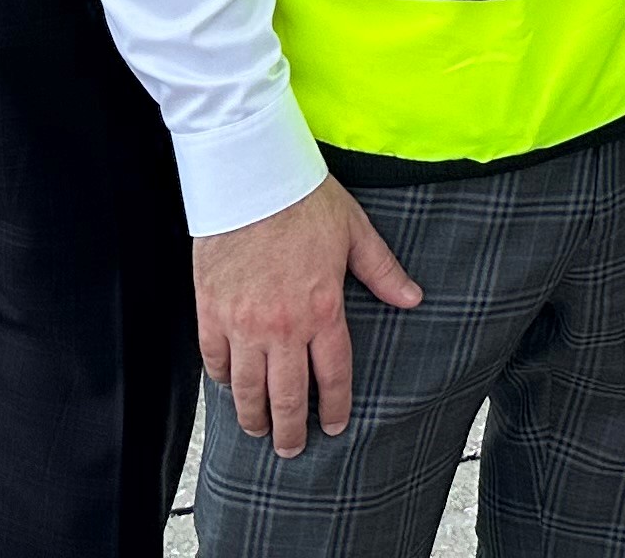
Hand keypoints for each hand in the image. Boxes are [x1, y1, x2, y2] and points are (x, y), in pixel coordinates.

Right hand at [195, 176, 423, 456]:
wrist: (250, 174)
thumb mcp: (355, 232)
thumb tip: (413, 298)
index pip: (331, 377)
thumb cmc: (304, 199)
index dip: (333, 408)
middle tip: (291, 449)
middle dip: (290, 430)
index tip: (332, 426)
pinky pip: (214, 360)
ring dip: (254, 416)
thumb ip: (383, 271)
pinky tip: (229, 386)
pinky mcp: (210, 310)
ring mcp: (242, 322)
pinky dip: (221, 379)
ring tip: (259, 429)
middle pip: (286, 397)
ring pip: (246, 389)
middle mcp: (282, 326)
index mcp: (322, 310)